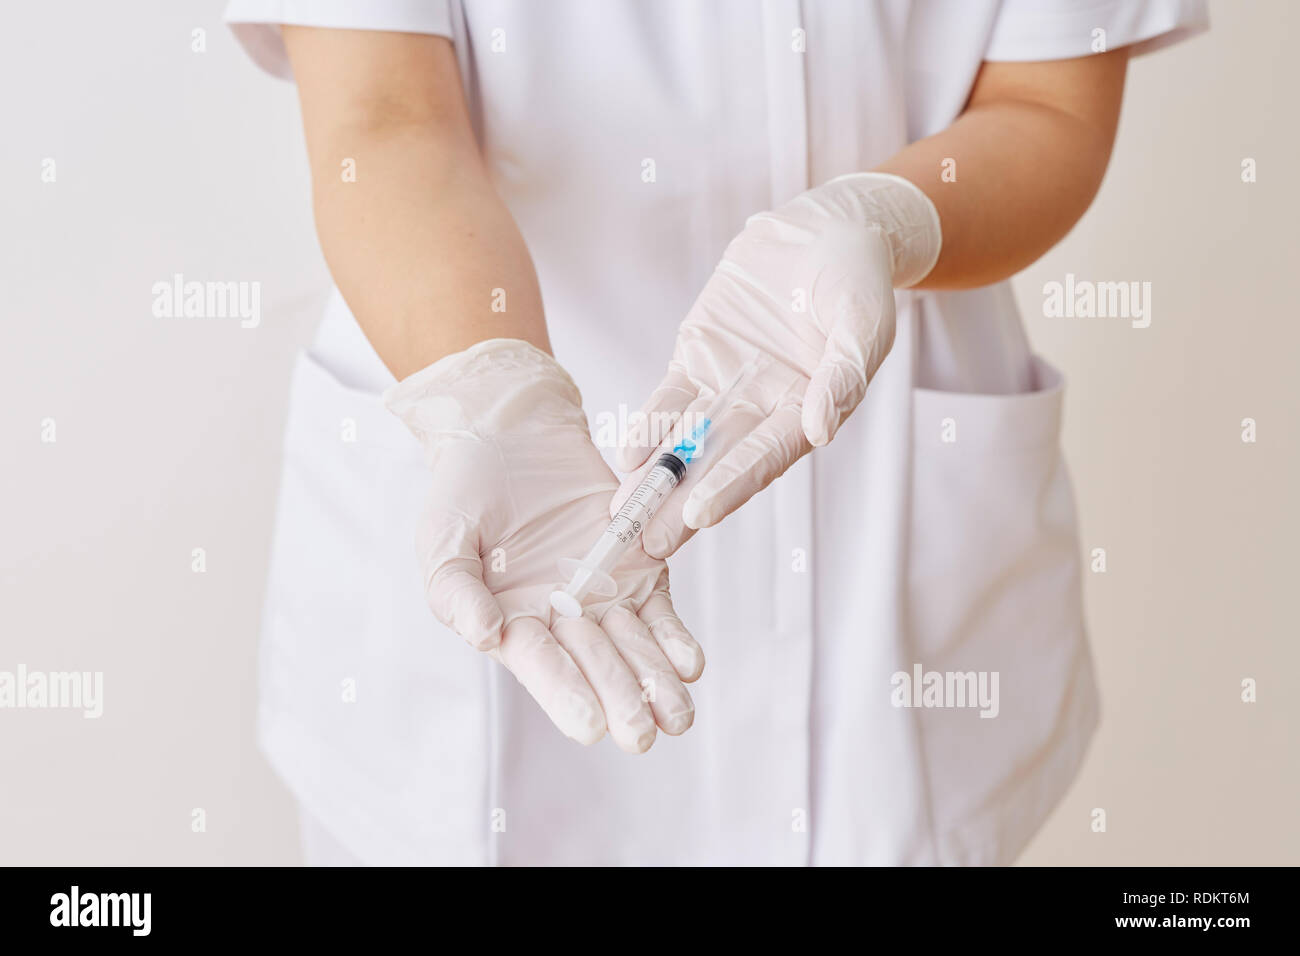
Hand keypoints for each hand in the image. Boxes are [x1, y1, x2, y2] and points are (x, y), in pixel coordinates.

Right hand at [385, 339, 703, 752]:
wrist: (512, 434)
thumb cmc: (466, 492)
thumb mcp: (444, 538)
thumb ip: (457, 588)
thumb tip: (482, 636)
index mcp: (510, 624)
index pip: (541, 664)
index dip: (565, 693)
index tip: (590, 726)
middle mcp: (560, 621)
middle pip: (594, 666)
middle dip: (620, 700)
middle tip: (641, 735)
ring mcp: (603, 596)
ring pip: (634, 648)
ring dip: (655, 683)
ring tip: (676, 717)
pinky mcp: (638, 567)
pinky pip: (659, 609)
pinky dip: (673, 637)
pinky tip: (689, 665)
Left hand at [614, 172, 941, 557]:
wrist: (827, 227)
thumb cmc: (858, 277)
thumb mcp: (863, 320)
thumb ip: (843, 374)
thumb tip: (820, 430)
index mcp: (808, 411)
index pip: (764, 457)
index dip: (730, 485)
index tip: (698, 516)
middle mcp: (764, 409)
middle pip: (718, 464)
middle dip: (680, 503)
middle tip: (645, 544)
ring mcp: (727, 386)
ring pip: (685, 441)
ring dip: (655, 478)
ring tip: (623, 513)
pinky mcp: (698, 358)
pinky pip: (669, 398)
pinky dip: (648, 425)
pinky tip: (626, 454)